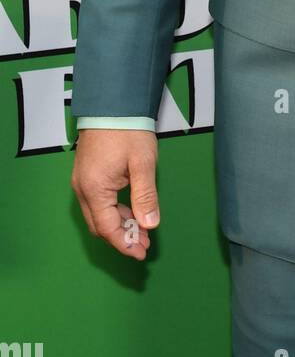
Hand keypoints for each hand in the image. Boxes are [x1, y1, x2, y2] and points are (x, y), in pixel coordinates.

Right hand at [71, 129, 158, 261]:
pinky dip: (114, 211)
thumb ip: (145, 195)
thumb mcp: (142, 163)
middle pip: (100, 226)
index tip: (142, 253)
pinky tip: (131, 212)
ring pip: (98, 215)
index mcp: (94, 189)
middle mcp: (83, 189)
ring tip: (142, 230)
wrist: (112, 103)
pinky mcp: (87, 174)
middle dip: (122, 238)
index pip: (108, 228)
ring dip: (119, 225)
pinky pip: (98, 202)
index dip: (125, 244)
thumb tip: (150, 224)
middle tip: (144, 244)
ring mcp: (82, 182)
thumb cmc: (128, 131)